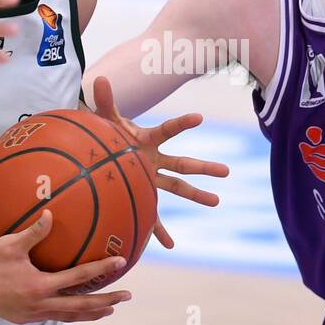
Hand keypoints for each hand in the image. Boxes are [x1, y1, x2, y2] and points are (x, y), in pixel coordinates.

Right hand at [0, 210, 131, 322]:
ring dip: (91, 312)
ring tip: (109, 309)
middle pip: (81, 306)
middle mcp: (40, 305)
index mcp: (40, 286)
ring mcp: (33, 314)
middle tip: (126, 297)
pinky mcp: (25, 318)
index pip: (78, 278)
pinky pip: (54, 317)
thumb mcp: (10, 244)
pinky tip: (76, 309)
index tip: (120, 263)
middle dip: (106, 302)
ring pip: (69, 316)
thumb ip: (35, 232)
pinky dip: (70, 314)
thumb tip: (52, 213)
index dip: (101, 269)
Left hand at [90, 75, 229, 249]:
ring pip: (177, 188)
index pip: (167, 130)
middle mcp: (154, 160)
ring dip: (196, 195)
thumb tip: (100, 79)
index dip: (182, 123)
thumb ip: (104, 101)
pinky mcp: (142, 195)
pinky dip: (160, 231)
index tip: (200, 117)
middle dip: (204, 168)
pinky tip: (169, 245)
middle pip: (183, 164)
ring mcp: (150, 179)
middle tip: (226, 171)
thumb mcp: (103, 119)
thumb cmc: (103, 133)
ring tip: (216, 202)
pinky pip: (153, 216)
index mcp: (147, 141)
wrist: (97, 150)